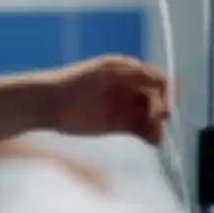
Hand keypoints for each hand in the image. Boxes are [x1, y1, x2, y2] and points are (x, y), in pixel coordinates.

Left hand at [39, 55, 169, 143]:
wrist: (47, 103)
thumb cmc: (73, 82)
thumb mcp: (104, 72)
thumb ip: (132, 74)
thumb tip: (161, 80)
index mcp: (128, 70)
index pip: (157, 80)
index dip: (166, 92)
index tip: (166, 105)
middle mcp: (129, 88)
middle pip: (157, 100)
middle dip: (161, 110)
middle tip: (157, 121)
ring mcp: (124, 107)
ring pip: (151, 117)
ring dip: (158, 126)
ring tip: (155, 136)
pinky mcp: (118, 125)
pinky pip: (141, 130)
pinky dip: (150, 136)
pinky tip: (152, 142)